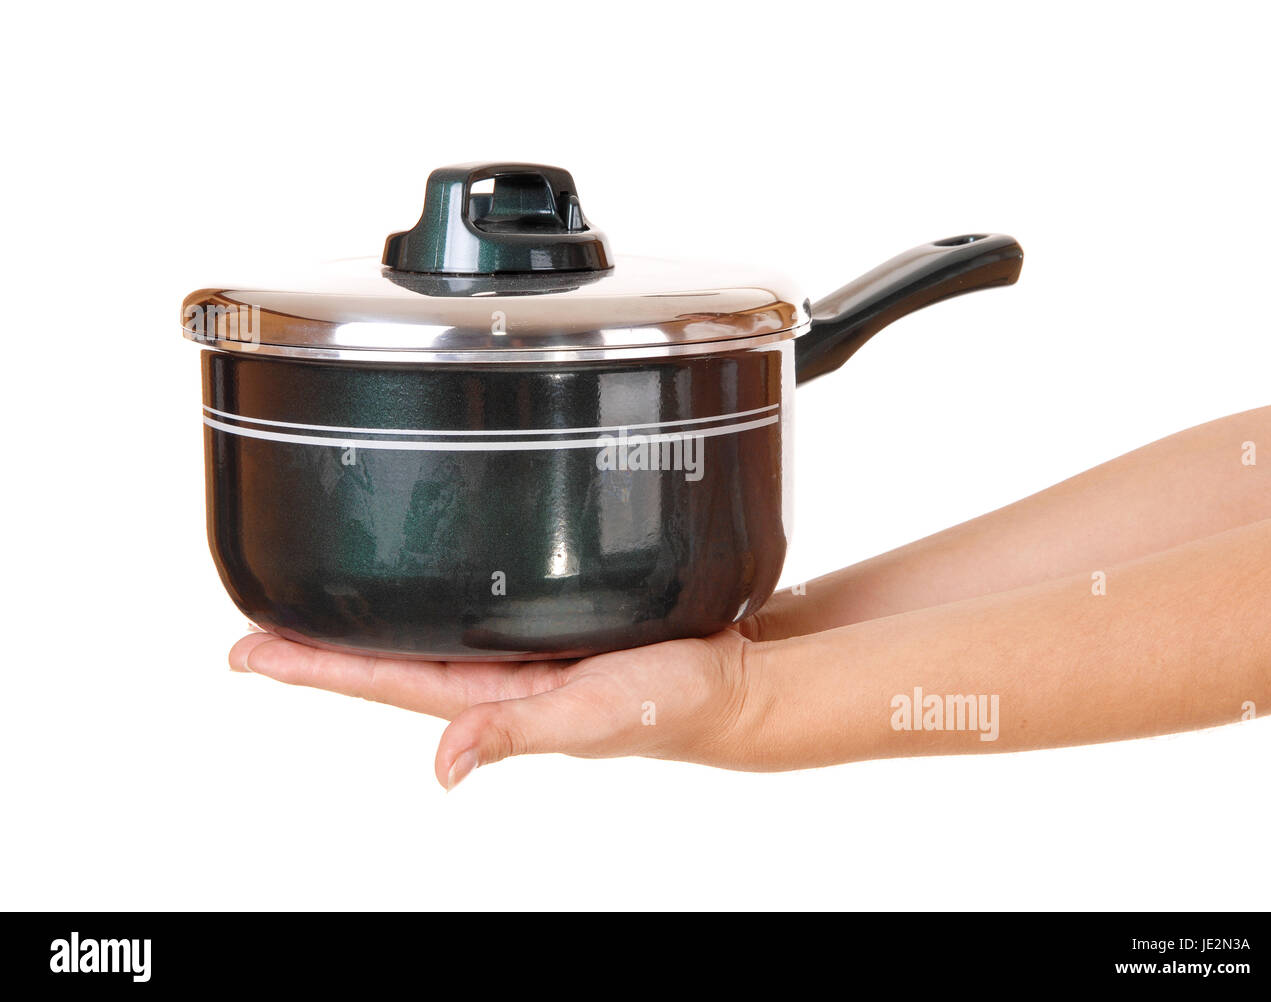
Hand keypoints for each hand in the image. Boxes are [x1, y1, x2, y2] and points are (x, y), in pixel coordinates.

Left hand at [229, 629, 761, 789]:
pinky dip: (439, 586)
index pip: (381, 678)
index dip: (315, 665)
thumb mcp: (590, 718)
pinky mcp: (550, 614)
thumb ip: (519, 734)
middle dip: (322, 637)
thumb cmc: (668, 707)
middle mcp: (493, 670)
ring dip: (372, 610)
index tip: (248, 651)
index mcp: (491, 696)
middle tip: (255, 615)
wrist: (730, 679)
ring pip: (429, 621)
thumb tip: (445, 768)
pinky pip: (479, 598)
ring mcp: (519, 644)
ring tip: (319, 592)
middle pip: (388, 650)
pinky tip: (427, 568)